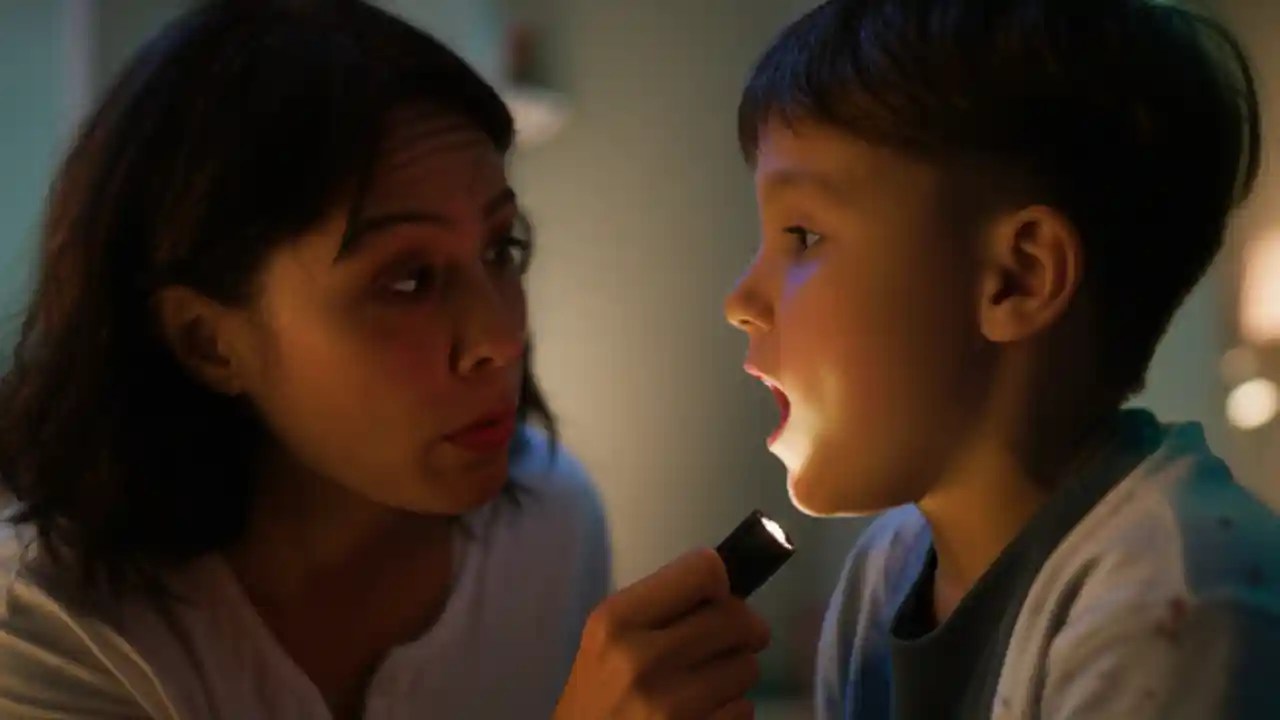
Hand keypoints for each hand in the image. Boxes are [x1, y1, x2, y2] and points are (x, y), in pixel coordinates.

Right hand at [553, 548, 768, 719]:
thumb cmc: (599, 694)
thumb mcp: (608, 639)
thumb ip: (661, 608)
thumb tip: (730, 589)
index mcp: (617, 620)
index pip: (703, 571)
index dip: (720, 583)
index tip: (716, 601)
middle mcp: (642, 659)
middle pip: (736, 617)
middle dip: (744, 629)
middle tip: (732, 640)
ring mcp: (669, 705)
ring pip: (747, 666)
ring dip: (737, 673)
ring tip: (707, 683)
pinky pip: (744, 709)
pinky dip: (732, 710)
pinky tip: (704, 714)